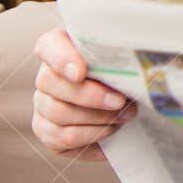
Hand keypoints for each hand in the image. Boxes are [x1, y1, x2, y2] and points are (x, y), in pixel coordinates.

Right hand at [31, 27, 135, 159]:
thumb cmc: (127, 74)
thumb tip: (139, 60)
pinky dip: (91, 135)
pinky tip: (112, 129)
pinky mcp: (47, 132)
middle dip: (90, 95)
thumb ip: (121, 54)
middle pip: (48, 82)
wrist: (130, 106)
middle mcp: (46, 77)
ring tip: (124, 116)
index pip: (48, 45)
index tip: (80, 72)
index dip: (60, 59)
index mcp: (62, 49)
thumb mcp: (126, 59)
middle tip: (120, 101)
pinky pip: (61, 137)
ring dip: (96, 117)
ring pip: (57, 112)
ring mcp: (43, 105)